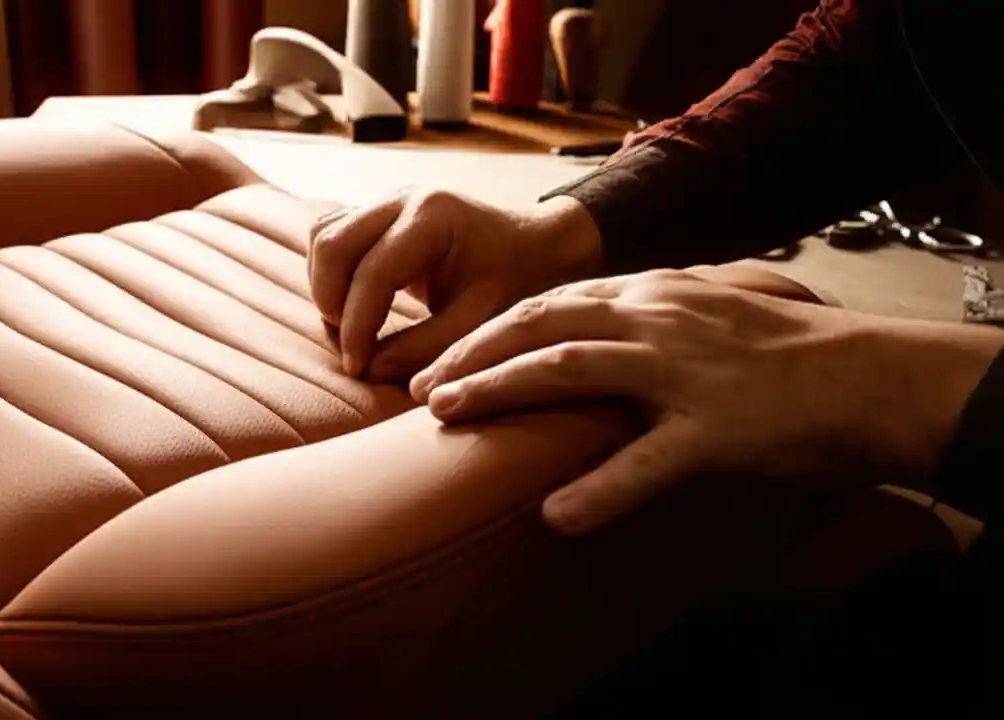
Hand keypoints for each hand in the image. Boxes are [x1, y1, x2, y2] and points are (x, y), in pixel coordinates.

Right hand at [308, 189, 600, 379]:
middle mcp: (403, 198)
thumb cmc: (518, 280)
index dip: (357, 326)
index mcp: (433, 216)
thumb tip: (371, 371)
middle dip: (331, 300)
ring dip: (326, 285)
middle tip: (350, 346)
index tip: (357, 368)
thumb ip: (428, 347)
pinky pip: (334, 236)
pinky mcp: (380, 213)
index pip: (373, 272)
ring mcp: (388, 200)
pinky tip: (354, 307)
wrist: (538, 245)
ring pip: (325, 234)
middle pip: (331, 242)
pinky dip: (332, 273)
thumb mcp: (481, 320)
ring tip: (350, 328)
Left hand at [411, 269, 1003, 535]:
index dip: (487, 330)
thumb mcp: (706, 318)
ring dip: (501, 391)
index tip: (441, 356)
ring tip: (449, 417)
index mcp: (653, 296)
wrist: (872, 376)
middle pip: (541, 324)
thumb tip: (591, 338)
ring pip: (571, 370)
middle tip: (421, 388)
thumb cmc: (787, 354)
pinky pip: (646, 463)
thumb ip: (646, 323)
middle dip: (472, 354)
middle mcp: (657, 320)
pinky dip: (598, 491)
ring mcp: (683, 372)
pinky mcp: (716, 430)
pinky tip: (557, 518)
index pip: (549, 302)